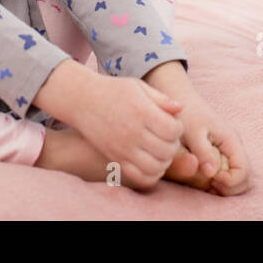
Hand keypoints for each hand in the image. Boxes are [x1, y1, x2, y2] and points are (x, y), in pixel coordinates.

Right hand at [45, 61, 184, 188]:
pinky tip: (152, 162)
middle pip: (167, 150)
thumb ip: (161, 98)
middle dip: (174, 145)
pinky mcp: (115, 159)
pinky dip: (151, 174)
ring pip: (156, 167)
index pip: (172, 129)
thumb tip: (181, 109)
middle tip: (168, 137)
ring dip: (165, 161)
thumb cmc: (114, 90)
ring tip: (161, 150)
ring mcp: (122, 148)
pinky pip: (140, 177)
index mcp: (141, 112)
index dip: (178, 127)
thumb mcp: (138, 86)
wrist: (82, 100)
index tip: (172, 122)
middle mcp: (132, 132)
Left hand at [143, 62, 251, 195]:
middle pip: (246, 179)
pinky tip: (205, 180)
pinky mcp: (222, 155)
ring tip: (207, 184)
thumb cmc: (186, 114)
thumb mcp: (192, 132)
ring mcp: (230, 152)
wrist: (182, 100)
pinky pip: (230, 175)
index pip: (244, 171)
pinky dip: (222, 184)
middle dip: (230, 188)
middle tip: (210, 185)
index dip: (230, 182)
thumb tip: (212, 174)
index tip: (211, 179)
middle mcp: (235, 147)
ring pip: (240, 179)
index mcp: (231, 141)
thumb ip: (203, 152)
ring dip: (227, 188)